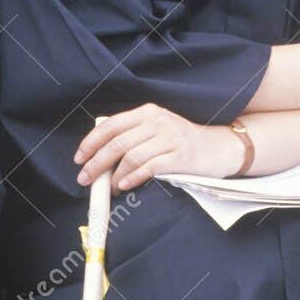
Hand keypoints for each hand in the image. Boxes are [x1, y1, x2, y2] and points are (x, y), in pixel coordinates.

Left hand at [72, 104, 241, 191]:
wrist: (220, 147)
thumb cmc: (183, 141)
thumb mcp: (158, 128)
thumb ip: (133, 134)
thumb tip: (99, 153)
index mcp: (148, 112)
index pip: (111, 125)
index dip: (91, 142)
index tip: (79, 158)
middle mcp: (158, 121)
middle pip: (117, 143)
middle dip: (96, 163)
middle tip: (85, 178)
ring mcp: (170, 138)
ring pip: (131, 157)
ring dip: (114, 175)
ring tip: (110, 187)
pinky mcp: (180, 157)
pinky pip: (149, 168)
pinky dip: (132, 178)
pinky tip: (124, 185)